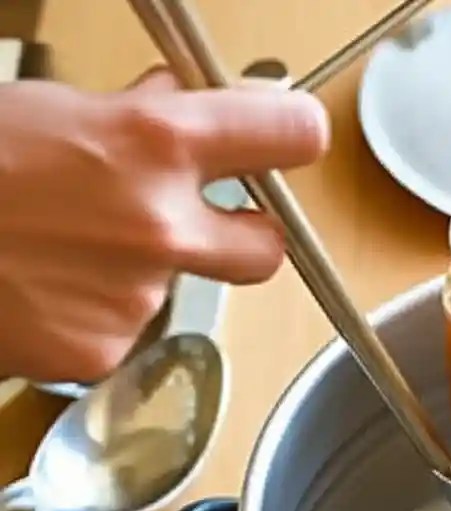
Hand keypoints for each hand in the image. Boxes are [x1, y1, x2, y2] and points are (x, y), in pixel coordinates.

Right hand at [0, 67, 329, 382]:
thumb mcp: (52, 110)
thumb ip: (137, 115)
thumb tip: (181, 101)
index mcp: (154, 143)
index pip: (291, 135)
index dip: (291, 136)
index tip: (285, 140)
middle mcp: (160, 224)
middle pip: (269, 247)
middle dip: (245, 235)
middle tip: (202, 221)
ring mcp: (135, 295)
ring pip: (178, 289)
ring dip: (140, 271)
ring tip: (60, 247)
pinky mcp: (101, 351)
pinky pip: (125, 333)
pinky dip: (92, 315)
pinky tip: (42, 289)